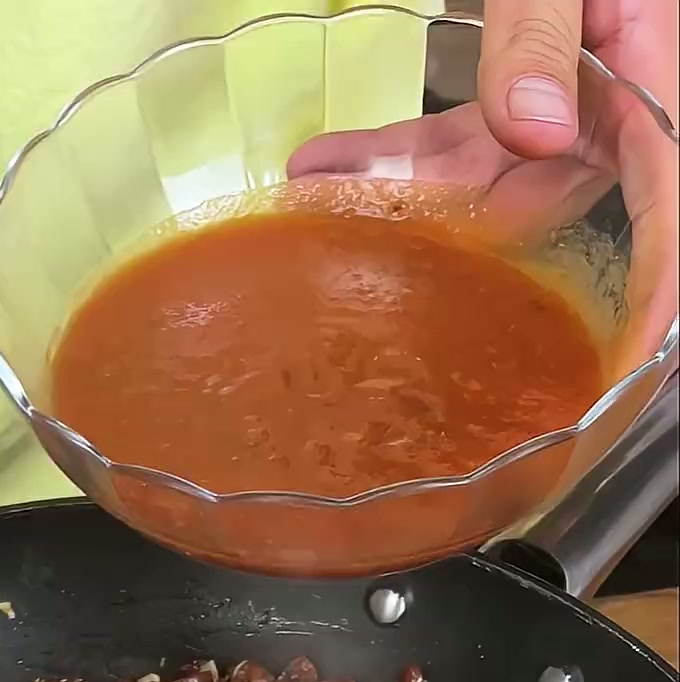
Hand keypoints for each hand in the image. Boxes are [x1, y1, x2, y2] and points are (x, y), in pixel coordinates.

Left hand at [287, 1, 677, 376]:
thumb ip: (542, 28)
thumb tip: (537, 130)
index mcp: (654, 67)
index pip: (671, 199)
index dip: (660, 284)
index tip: (629, 361)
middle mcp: (615, 95)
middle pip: (562, 201)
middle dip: (478, 254)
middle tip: (395, 292)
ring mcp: (567, 92)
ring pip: (497, 178)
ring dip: (410, 202)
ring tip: (323, 213)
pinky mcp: (522, 80)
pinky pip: (465, 137)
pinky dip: (399, 154)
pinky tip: (324, 165)